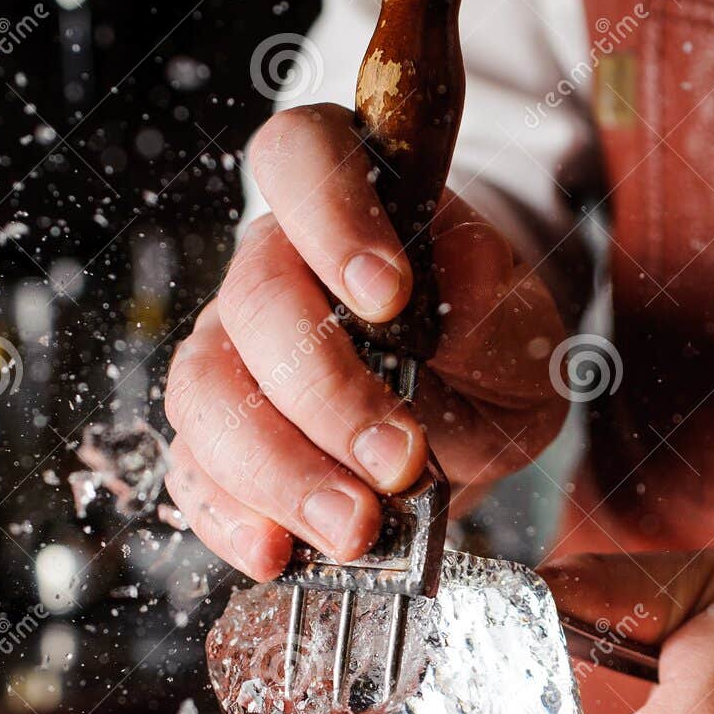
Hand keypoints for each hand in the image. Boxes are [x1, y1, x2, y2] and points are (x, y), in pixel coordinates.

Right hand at [162, 103, 567, 580]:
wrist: (471, 411)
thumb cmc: (486, 342)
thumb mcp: (518, 317)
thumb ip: (488, 294)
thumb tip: (457, 275)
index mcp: (341, 200)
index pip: (300, 158)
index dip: (332, 216)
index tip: (390, 296)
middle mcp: (268, 268)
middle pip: (253, 303)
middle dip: (325, 393)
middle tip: (399, 462)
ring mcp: (230, 355)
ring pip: (207, 395)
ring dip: (279, 472)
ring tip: (354, 529)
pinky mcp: (217, 440)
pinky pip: (195, 474)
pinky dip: (234, 521)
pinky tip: (281, 555)